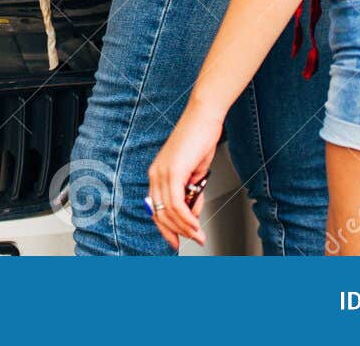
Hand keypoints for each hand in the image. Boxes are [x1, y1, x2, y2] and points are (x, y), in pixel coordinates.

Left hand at [148, 99, 223, 249]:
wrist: (203, 117)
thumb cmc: (200, 139)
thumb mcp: (195, 173)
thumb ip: (192, 193)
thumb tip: (193, 214)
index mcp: (158, 174)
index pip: (156, 208)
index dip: (165, 228)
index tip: (175, 241)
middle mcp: (156, 174)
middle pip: (160, 213)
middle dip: (178, 232)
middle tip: (194, 240)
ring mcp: (163, 172)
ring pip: (169, 211)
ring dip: (186, 228)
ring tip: (199, 235)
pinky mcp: (173, 171)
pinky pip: (177, 203)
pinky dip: (187, 218)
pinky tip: (195, 224)